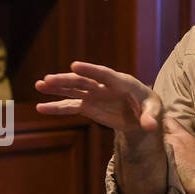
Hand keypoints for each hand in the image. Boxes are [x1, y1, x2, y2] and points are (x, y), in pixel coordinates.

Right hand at [35, 61, 163, 138]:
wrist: (141, 112)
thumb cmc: (149, 106)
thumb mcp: (154, 110)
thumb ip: (151, 117)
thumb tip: (149, 127)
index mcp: (121, 82)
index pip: (104, 74)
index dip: (90, 70)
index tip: (74, 66)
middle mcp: (104, 86)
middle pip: (83, 81)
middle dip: (65, 81)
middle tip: (48, 80)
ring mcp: (94, 94)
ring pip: (73, 90)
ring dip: (56, 88)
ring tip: (39, 85)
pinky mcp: (88, 105)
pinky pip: (70, 106)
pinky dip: (56, 108)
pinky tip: (41, 108)